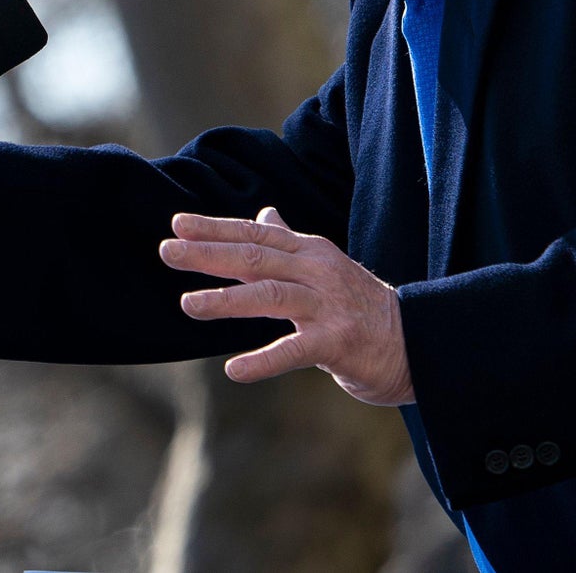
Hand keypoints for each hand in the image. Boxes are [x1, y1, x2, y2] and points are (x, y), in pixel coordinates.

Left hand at [159, 206, 413, 406]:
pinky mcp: (339, 343)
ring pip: (270, 296)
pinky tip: (234, 370)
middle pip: (255, 258)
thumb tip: (264, 215)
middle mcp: (317, 272)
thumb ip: (288, 243)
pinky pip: (294, 351)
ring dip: (227, 300)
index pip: (255, 234)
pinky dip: (263, 360)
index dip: (215, 228)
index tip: (176, 224)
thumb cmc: (361, 306)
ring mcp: (329, 307)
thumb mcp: (324, 266)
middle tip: (167, 252)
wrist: (420, 343)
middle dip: (208, 254)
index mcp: (310, 252)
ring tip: (188, 304)